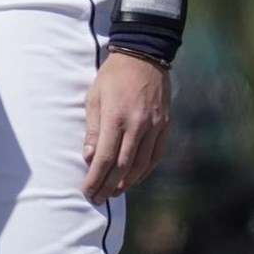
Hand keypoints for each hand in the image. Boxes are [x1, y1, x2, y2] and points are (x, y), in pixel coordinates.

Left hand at [82, 51, 170, 202]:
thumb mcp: (94, 97)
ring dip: (127, 182)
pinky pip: (156, 155)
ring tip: (114, 192)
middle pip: (122, 166)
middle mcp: (138, 125)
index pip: (105, 158)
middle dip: (109, 186)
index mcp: (116, 117)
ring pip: (141, 165)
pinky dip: (145, 171)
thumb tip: (90, 157)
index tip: (87, 190)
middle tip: (98, 198)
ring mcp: (155, 127)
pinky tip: (134, 178)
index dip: (95, 178)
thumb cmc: (112, 76)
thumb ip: (93, 129)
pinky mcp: (165, 125)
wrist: (143, 55)